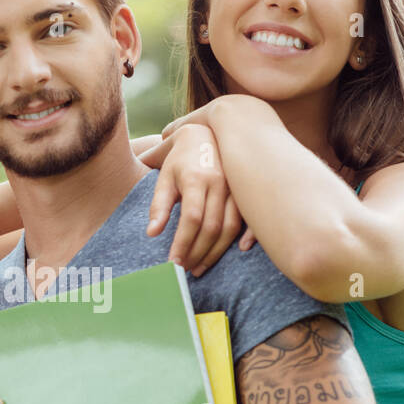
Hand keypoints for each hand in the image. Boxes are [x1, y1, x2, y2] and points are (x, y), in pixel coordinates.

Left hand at [143, 123, 243, 274]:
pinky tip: (240, 251)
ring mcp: (236, 187)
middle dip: (197, 253)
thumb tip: (152, 234)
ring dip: (216, 252)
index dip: (183, 243)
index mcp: (197, 179)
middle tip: (184, 271)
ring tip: (200, 267)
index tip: (173, 263)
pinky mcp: (247, 190)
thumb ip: (159, 205)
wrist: (207, 132)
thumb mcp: (164, 177)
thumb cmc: (180, 159)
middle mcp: (220, 183)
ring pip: (230, 227)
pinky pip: (251, 217)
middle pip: (211, 227)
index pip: (191, 218)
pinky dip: (249, 235)